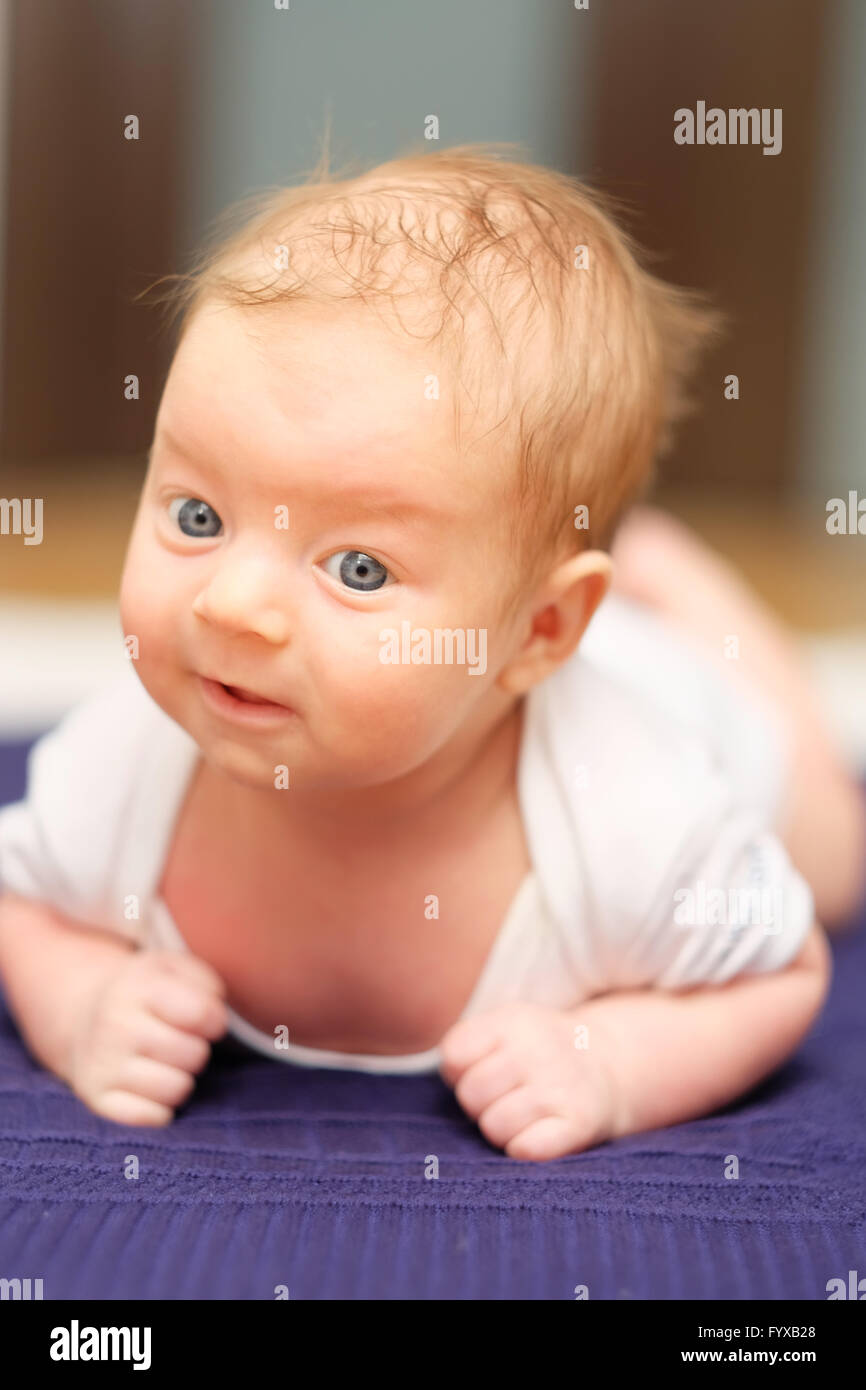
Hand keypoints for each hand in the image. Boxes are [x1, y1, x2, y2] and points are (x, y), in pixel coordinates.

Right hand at [66, 949, 228, 1125]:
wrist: (84, 1015)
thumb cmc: (144, 993)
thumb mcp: (172, 968)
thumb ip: (203, 981)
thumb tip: (215, 1016)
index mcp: (137, 987)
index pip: (202, 1013)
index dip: (215, 1020)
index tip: (205, 1019)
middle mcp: (115, 1026)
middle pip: (194, 1055)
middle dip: (196, 1049)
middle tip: (179, 1041)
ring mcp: (102, 1065)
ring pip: (177, 1089)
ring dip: (181, 1078)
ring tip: (166, 1063)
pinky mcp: (97, 1098)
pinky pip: (153, 1117)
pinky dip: (161, 1107)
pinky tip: (150, 1086)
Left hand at [438, 1001, 619, 1160]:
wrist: (607, 1067)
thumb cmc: (537, 1053)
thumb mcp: (504, 1028)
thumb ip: (465, 1045)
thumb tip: (451, 1075)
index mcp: (512, 1021)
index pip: (453, 1056)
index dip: (459, 1072)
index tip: (481, 1071)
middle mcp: (537, 1049)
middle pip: (470, 1095)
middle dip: (479, 1104)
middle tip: (504, 1097)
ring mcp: (560, 1087)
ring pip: (493, 1128)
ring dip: (502, 1129)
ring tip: (523, 1114)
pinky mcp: (579, 1123)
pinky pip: (525, 1150)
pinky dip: (525, 1147)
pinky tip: (538, 1132)